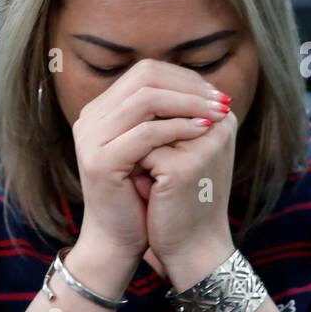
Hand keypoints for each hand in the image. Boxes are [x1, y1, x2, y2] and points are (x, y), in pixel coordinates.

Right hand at [70, 59, 231, 263]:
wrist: (117, 239)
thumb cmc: (140, 195)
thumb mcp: (152, 147)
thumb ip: (162, 115)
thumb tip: (200, 84)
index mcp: (100, 111)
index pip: (146, 72)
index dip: (184, 78)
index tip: (216, 93)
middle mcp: (89, 119)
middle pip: (145, 78)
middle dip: (189, 86)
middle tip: (221, 100)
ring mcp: (90, 139)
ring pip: (146, 100)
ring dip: (189, 103)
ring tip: (218, 113)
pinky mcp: (100, 162)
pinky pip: (146, 133)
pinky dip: (179, 129)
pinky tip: (203, 131)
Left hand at [137, 102, 238, 289]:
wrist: (193, 247)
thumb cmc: (182, 198)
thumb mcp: (181, 151)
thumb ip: (168, 118)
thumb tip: (132, 84)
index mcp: (222, 116)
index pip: (171, 87)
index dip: (145, 109)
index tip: (147, 142)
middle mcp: (220, 123)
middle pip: (157, 100)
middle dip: (140, 127)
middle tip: (144, 160)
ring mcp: (204, 144)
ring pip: (146, 125)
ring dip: (137, 147)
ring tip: (150, 176)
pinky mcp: (183, 166)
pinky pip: (140, 150)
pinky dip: (136, 169)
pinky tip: (151, 191)